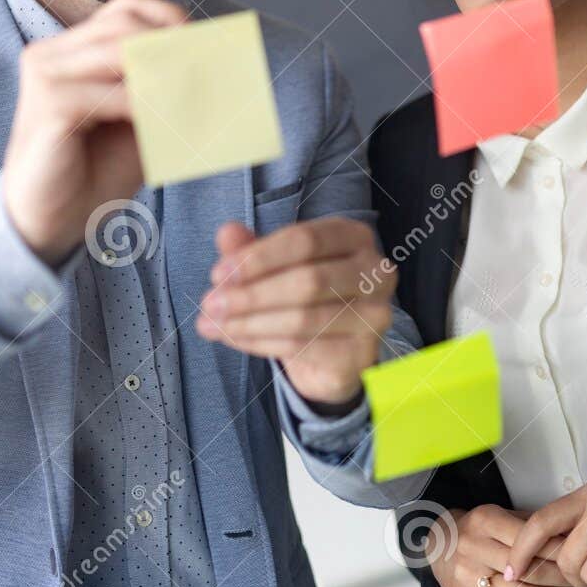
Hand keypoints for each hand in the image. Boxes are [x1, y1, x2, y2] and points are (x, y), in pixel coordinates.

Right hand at [2, 0, 186, 264]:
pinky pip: (113, 95)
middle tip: (212, 83)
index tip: (210, 57)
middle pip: (127, 24)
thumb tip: (214, 57)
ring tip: (192, 109)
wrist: (51, 224)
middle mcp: (53, 53)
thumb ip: (166, 85)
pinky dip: (149, 109)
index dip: (174, 24)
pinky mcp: (47, 106)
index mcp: (72, 49)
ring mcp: (45, 75)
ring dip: (168, 78)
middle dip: (176, 50)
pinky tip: (165, 132)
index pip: (129, 7)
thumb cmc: (95, 172)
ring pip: (122, 50)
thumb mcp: (142, 120)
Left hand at [196, 217, 393, 403]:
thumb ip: (252, 248)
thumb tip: (227, 233)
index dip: (258, 257)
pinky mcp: (362, 353)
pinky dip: (261, 343)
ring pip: (303, 318)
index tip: (218, 273)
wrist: (331, 352)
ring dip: (249, 322)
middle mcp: (375, 273)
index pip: (304, 240)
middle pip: (306, 280)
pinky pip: (304, 347)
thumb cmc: (304, 296)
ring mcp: (375, 315)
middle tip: (210, 304)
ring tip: (212, 325)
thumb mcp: (274, 266)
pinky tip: (235, 339)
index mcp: (354, 236)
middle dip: (250, 294)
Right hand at [427, 503, 579, 586]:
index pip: (532, 540)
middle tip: (579, 582)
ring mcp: (465, 577)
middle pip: (529, 571)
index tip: (578, 558)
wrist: (437, 543)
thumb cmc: (477, 529)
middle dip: (562, 580)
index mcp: (485, 520)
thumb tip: (570, 537)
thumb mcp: (500, 514)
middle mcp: (473, 548)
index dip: (560, 553)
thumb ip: (531, 525)